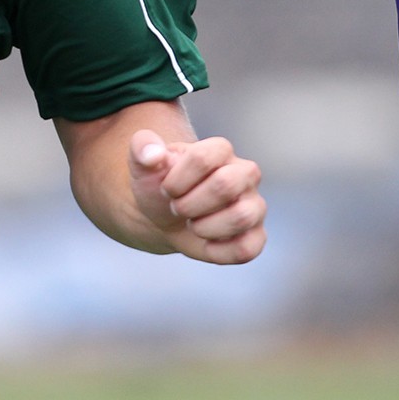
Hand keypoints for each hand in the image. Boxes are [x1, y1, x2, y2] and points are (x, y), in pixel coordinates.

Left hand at [128, 131, 264, 264]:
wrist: (165, 216)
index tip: (166, 189)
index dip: (176, 180)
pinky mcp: (256, 236)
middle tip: (177, 207)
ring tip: (192, 223)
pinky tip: (206, 243)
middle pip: (225, 185)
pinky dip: (218, 251)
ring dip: (204, 227)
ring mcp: (254, 205)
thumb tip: (153, 154)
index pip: (203, 158)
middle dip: (189, 204)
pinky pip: (246, 248)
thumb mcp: (143, 164)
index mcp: (220, 150)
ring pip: (241, 217)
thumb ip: (142, 148)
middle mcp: (245, 174)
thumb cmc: (160, 184)